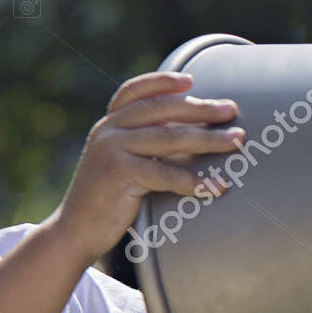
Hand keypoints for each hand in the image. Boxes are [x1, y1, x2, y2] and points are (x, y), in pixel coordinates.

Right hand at [44, 71, 243, 266]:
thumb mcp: (120, 164)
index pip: (135, 91)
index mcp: (108, 124)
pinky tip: (218, 186)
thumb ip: (143, 146)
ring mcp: (112, 149)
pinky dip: (196, 181)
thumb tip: (189, 135)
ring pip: (170, 138)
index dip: (163, 82)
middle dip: (201, 109)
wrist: (74, 232)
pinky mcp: (120, 173)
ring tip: (236, 141)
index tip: (192, 80)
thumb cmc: (105, 201)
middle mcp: (108, 130)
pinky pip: (166, 174)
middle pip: (162, 111)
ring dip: (209, 139)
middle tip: (231, 111)